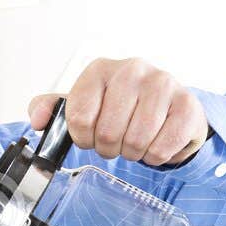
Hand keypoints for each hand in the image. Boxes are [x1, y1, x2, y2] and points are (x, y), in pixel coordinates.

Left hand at [29, 58, 209, 166]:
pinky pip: (161, 149)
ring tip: (136, 141)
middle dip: (109, 148)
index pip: (79, 117)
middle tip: (117, 141)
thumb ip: (53, 110)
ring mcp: (163, 84)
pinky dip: (156, 156)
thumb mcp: (84, 105)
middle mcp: (132, 69)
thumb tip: (37, 120)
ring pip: (135, 142)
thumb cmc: (121, 108)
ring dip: (133, 153)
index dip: (83, 138)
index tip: (91, 136)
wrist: (169, 109)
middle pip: (107, 133)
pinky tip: (157, 141)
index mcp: (101, 69)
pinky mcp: (188, 105)